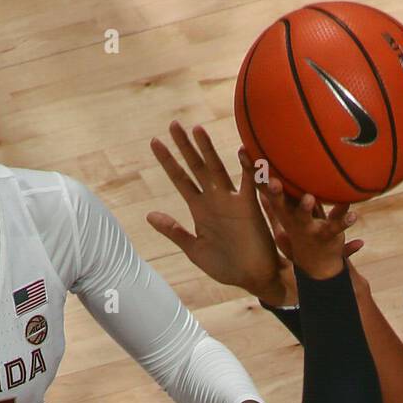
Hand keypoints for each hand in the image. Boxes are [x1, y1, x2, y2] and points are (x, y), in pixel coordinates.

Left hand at [146, 121, 286, 297]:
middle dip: (185, 147)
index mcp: (199, 209)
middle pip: (196, 167)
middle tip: (173, 124)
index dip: (168, 161)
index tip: (154, 142)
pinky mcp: (249, 208)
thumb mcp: (194, 249)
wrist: (253, 278)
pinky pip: (248, 183)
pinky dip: (246, 168)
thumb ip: (174, 231)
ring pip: (217, 169)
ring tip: (196, 129)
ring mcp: (232, 201)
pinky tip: (241, 151)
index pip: (180, 179)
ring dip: (207, 150)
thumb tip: (149, 215)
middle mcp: (214, 200)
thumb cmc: (225, 266)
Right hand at [257, 179, 358, 280]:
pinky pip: (334, 227)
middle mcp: (292, 220)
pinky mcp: (326, 236)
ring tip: (308, 198)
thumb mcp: (283, 217)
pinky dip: (343, 221)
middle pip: (280, 205)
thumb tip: (259, 177)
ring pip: (304, 218)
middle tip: (272, 180)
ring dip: (305, 209)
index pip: (266, 192)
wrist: (316, 266)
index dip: (257, 176)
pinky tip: (353, 215)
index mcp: (282, 212)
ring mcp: (308, 229)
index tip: (245, 155)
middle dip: (274, 192)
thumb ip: (273, 199)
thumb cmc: (298, 233)